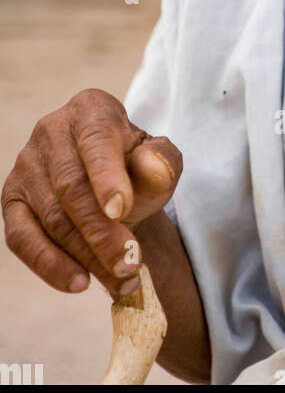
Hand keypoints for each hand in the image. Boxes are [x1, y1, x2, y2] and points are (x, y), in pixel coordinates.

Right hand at [2, 88, 181, 298]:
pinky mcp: (11, 200)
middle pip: (71, 188)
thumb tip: (157, 170)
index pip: (95, 140)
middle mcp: (51, 131)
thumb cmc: (137, 166)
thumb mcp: (158, 159)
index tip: (122, 210)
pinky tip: (79, 283)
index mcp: (90, 109)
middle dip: (102, 232)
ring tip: (121, 279)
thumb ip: (162, 161)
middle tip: (130, 264)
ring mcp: (25, 166)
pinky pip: (22, 238)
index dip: (107, 177)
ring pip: (51, 218)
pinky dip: (50, 265)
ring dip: (85, 256)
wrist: (111, 184)